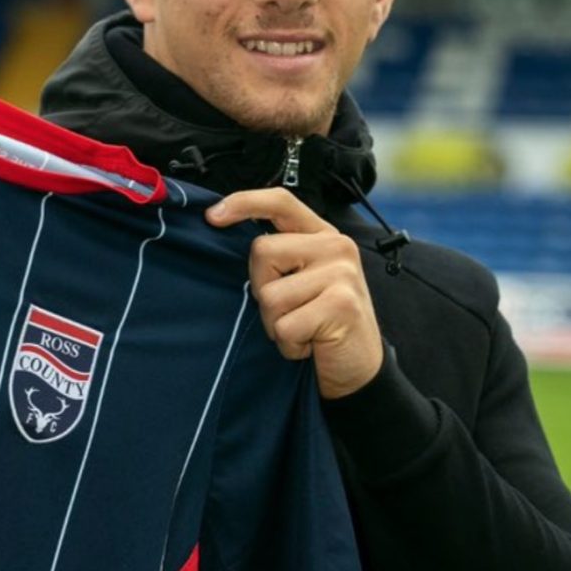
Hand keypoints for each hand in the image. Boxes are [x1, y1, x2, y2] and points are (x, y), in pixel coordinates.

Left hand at [206, 187, 382, 398]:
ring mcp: (341, 273)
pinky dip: (290, 344)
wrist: (357, 369)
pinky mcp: (341, 304)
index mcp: (322, 235)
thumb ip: (279, 257)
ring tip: (304, 329)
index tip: (213, 216)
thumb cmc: (321, 324)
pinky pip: (285, 325)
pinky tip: (311, 344)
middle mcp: (335, 246)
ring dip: (276, 324)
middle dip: (262, 289)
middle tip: (290, 311)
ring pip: (269, 294)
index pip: (280, 202)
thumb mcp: (302, 281)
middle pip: (261, 251)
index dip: (243, 202)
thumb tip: (226, 237)